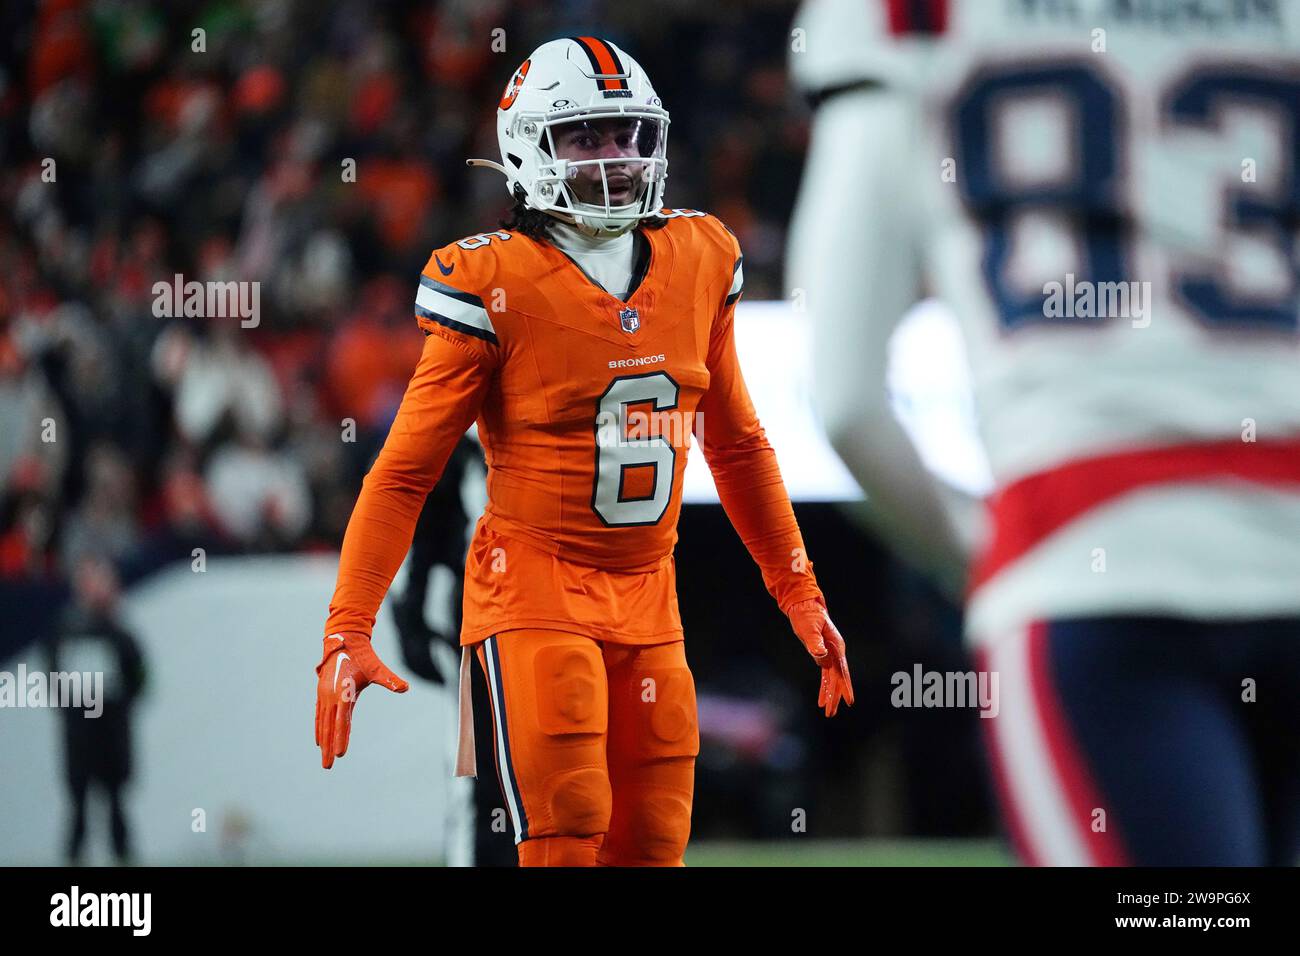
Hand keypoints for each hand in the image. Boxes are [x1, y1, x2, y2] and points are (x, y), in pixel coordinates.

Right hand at [315, 632, 408, 768]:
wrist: (344, 641)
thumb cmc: (362, 656)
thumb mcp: (376, 668)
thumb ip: (389, 679)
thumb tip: (405, 688)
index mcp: (344, 693)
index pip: (342, 721)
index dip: (341, 738)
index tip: (340, 754)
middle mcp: (331, 696)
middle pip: (329, 727)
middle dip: (329, 747)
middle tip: (328, 766)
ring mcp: (324, 696)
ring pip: (323, 723)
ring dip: (323, 742)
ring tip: (325, 759)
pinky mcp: (322, 694)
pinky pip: (319, 716)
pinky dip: (319, 729)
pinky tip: (319, 741)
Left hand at [787, 598, 853, 716]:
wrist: (803, 605)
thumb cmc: (806, 615)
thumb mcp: (809, 629)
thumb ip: (816, 644)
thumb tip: (822, 658)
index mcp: (837, 646)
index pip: (842, 671)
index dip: (845, 687)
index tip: (849, 701)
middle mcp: (836, 652)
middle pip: (837, 678)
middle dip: (835, 697)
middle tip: (830, 714)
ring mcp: (830, 654)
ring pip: (832, 679)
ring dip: (830, 694)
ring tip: (827, 711)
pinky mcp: (822, 655)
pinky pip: (825, 675)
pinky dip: (823, 687)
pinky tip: (822, 699)